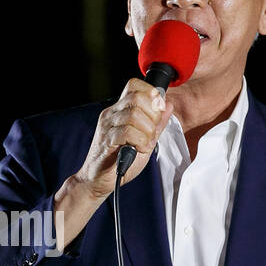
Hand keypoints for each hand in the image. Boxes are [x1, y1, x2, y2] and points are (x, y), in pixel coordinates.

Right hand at [74, 79, 171, 200]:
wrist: (98, 181)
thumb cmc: (119, 161)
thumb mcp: (145, 140)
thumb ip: (156, 124)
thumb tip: (168, 105)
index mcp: (119, 110)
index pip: (134, 85)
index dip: (150, 94)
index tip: (157, 112)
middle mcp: (111, 113)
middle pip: (137, 97)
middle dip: (153, 115)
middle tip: (151, 132)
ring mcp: (107, 126)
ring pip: (134, 114)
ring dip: (147, 131)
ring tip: (145, 144)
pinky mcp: (106, 140)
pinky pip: (128, 132)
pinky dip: (139, 141)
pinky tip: (138, 149)